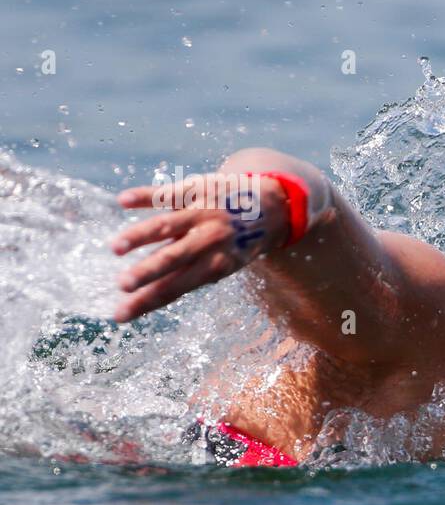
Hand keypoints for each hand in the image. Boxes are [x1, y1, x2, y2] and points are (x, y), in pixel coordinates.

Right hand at [110, 171, 290, 321]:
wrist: (270, 206)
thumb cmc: (236, 244)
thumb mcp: (222, 265)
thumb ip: (188, 276)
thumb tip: (146, 297)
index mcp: (215, 266)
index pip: (175, 288)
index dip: (147, 302)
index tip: (120, 315)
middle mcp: (210, 241)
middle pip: (174, 259)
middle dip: (147, 273)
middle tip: (121, 284)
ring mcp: (203, 214)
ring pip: (168, 226)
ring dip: (140, 236)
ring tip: (116, 247)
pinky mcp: (198, 189)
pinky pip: (170, 193)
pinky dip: (146, 196)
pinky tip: (123, 201)